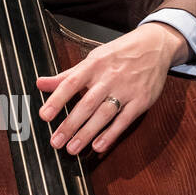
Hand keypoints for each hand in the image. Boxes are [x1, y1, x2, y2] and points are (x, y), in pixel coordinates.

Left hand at [36, 22, 186, 155]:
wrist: (155, 45)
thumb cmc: (120, 54)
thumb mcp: (92, 59)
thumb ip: (66, 75)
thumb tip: (40, 83)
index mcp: (94, 65)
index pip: (71, 83)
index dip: (56, 100)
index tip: (44, 115)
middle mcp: (109, 78)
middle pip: (86, 104)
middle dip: (70, 124)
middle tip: (55, 141)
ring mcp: (126, 90)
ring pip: (104, 115)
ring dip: (87, 133)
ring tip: (72, 149)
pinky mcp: (141, 101)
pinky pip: (124, 121)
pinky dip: (111, 134)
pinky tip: (98, 146)